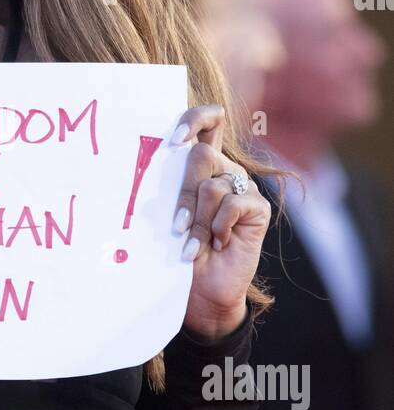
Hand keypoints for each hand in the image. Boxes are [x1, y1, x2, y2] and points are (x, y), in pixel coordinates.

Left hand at [170, 103, 270, 338]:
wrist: (201, 290)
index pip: (207, 122)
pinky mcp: (257, 208)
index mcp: (201, 166)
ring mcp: (242, 188)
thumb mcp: (168, 215)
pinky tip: (217, 244)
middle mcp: (224, 170)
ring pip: (212, 186)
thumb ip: (168, 187)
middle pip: (201, 154)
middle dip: (183, 193)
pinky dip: (218, 227)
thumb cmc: (178, 250)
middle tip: (176, 226)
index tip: (174, 139)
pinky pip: (233, 204)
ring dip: (197, 220)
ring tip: (192, 245)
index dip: (194, 119)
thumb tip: (152, 162)